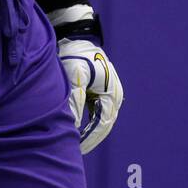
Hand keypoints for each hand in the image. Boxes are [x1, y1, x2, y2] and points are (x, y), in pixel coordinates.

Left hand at [56, 35, 123, 154]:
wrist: (75, 35)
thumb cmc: (75, 54)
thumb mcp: (74, 77)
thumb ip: (75, 101)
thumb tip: (74, 126)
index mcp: (112, 93)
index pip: (103, 124)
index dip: (91, 139)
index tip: (79, 149)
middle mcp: (113, 95)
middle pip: (104, 124)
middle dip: (91, 138)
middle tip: (77, 152)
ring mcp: (107, 93)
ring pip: (100, 119)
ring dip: (89, 131)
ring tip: (76, 144)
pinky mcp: (99, 90)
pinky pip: (95, 112)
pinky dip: (87, 122)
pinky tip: (76, 130)